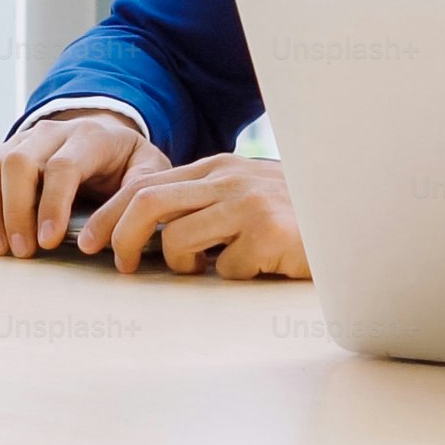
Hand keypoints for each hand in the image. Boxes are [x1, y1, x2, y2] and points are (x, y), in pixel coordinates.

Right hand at [0, 111, 167, 257]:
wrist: (106, 135)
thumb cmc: (125, 161)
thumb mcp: (148, 170)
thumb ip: (138, 193)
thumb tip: (109, 233)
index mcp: (90, 136)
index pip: (63, 166)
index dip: (52, 205)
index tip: (48, 241)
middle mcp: (50, 133)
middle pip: (18, 162)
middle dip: (15, 211)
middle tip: (21, 251)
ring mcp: (20, 141)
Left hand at [80, 154, 309, 280]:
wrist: (351, 217)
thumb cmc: (293, 215)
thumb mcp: (243, 195)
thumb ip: (204, 202)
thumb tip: (146, 232)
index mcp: (216, 168)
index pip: (145, 184)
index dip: (111, 215)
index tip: (93, 243)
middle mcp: (228, 179)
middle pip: (147, 204)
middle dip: (122, 239)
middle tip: (123, 266)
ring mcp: (248, 204)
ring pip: (179, 241)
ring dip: (185, 266)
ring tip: (213, 267)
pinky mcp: (268, 233)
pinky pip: (225, 269)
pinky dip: (235, 276)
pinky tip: (260, 266)